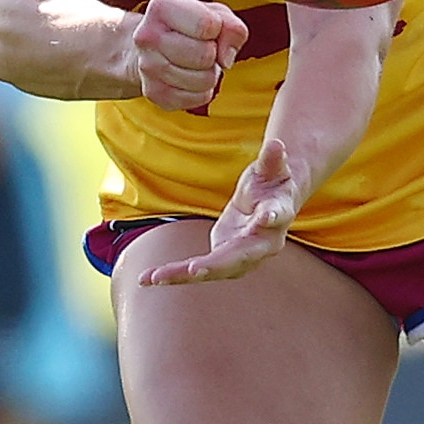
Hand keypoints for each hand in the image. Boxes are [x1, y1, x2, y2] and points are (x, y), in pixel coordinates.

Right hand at [129, 0, 246, 114]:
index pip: (208, 25)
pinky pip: (198, 98)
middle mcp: (147, 36)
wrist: (153, 47)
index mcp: (161, 7)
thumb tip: (225, 60)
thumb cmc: (191, 25)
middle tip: (202, 48)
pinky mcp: (153, 93)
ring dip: (209, 74)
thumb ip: (232, 28)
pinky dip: (202, 91)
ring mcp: (147, 67)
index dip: (217, 29)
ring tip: (195, 63)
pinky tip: (189, 77)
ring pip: (204, 81)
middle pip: (205, 56)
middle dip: (213, 54)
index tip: (207, 27)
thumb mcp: (216, 14)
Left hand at [143, 133, 303, 285]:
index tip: (264, 219)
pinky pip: (197, 270)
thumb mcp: (272, 167)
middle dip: (214, 266)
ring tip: (153, 278)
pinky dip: (173, 274)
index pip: (274, 218)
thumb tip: (276, 144)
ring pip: (212, 270)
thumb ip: (272, 159)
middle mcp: (261, 245)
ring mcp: (240, 257)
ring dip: (182, 275)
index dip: (269, 218)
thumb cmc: (273, 183)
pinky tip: (146, 278)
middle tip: (193, 270)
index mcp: (276, 216)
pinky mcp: (222, 259)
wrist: (273, 204)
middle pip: (237, 258)